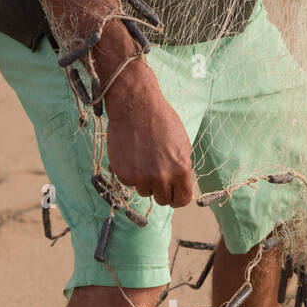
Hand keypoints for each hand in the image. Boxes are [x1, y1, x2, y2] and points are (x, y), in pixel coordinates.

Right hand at [102, 59, 194, 208]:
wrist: (135, 106)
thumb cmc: (161, 121)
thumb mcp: (182, 144)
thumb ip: (181, 168)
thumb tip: (180, 186)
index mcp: (181, 170)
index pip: (182, 200)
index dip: (178, 198)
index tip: (174, 194)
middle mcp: (161, 177)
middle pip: (163, 200)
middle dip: (161, 190)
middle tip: (156, 174)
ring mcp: (141, 177)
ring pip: (145, 191)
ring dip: (144, 180)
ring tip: (143, 158)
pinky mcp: (123, 174)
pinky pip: (129, 182)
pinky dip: (130, 172)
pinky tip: (132, 154)